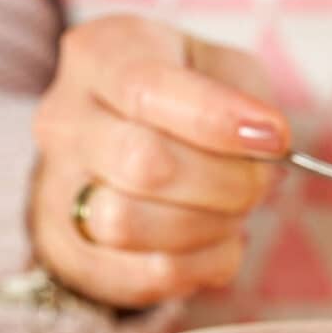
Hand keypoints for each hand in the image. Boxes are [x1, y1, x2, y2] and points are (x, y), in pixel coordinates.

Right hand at [31, 16, 288, 307]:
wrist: (120, 146)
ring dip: (209, 226)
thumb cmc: (181, 100)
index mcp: (99, 56)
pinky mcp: (73, 254)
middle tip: (261, 182)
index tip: (275, 138)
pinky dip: (200, 265)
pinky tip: (218, 241)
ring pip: (130, 226)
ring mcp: (57, 190)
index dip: (218, 121)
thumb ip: (243, 91)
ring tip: (233, 209)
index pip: (147, 90)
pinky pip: (144, 276)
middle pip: (144, 165)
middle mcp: (64, 121)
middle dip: (226, 182)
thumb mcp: (216, 67)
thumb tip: (265, 143)